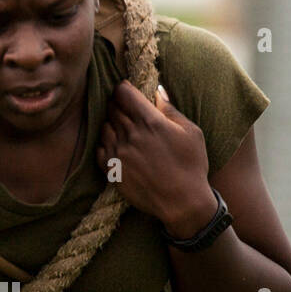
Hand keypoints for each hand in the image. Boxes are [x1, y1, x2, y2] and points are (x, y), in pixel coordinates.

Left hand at [96, 80, 213, 232]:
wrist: (182, 202)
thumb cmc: (191, 166)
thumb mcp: (190, 132)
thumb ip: (170, 110)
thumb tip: (157, 91)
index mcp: (150, 121)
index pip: (123, 92)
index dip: (124, 88)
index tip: (127, 90)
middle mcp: (130, 135)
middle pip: (112, 108)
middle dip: (118, 104)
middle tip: (126, 108)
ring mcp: (118, 153)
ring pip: (104, 127)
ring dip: (111, 124)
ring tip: (122, 128)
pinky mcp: (111, 170)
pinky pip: (99, 149)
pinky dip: (105, 144)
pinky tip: (117, 146)